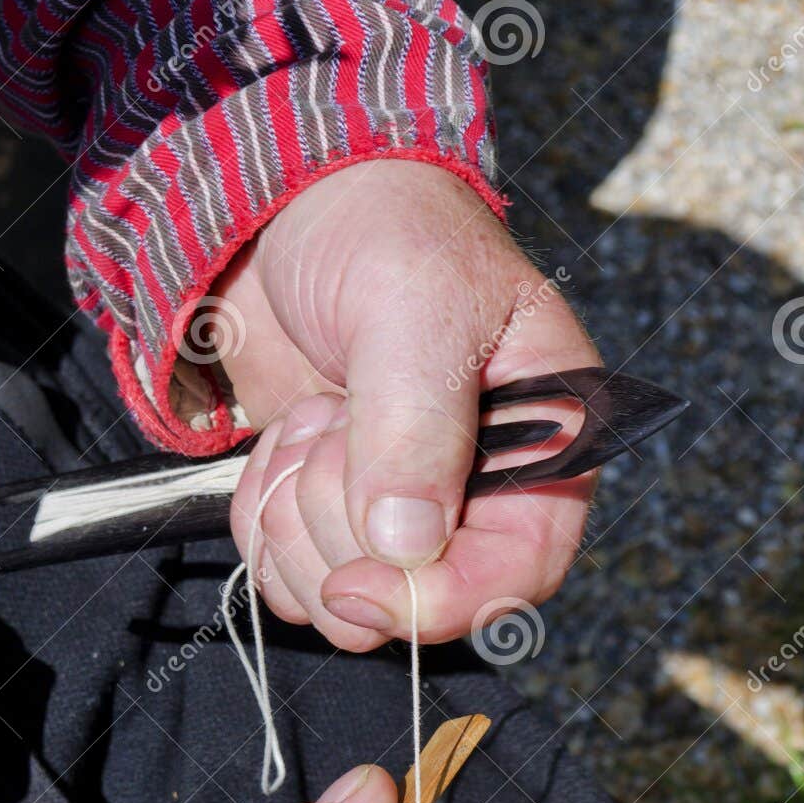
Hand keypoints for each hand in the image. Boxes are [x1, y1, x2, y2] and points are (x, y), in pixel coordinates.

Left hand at [210, 160, 599, 648]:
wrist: (292, 201)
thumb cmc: (385, 226)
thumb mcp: (413, 304)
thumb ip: (415, 425)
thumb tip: (406, 544)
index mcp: (543, 446)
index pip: (515, 575)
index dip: (437, 601)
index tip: (359, 584)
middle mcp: (479, 496)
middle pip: (411, 597)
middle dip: (341, 518)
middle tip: (336, 416)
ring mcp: (399, 513)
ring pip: (338, 598)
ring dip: (295, 511)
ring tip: (314, 417)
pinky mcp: (330, 515)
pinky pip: (286, 576)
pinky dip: (260, 514)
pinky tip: (284, 439)